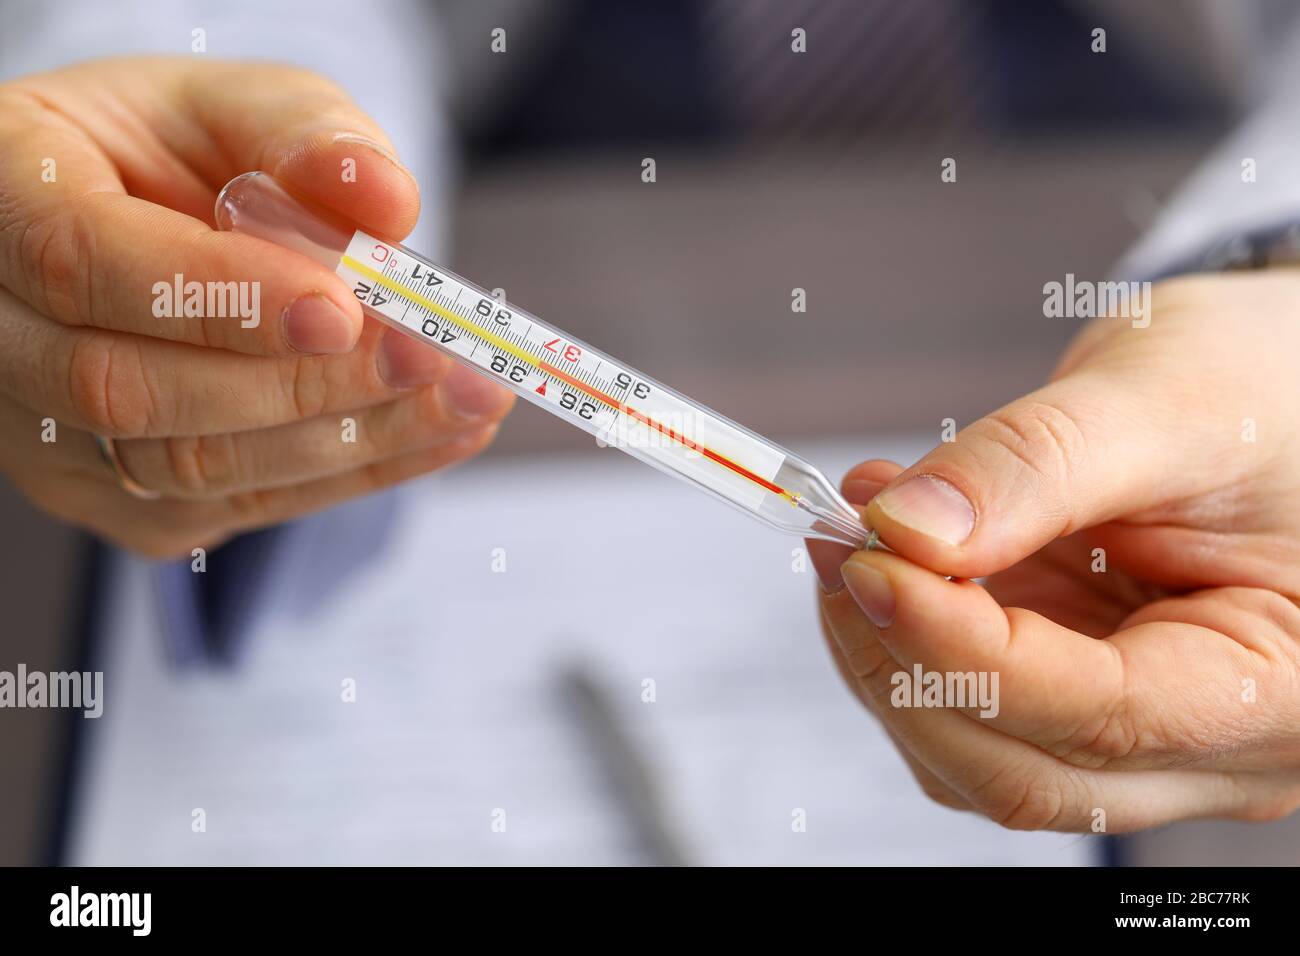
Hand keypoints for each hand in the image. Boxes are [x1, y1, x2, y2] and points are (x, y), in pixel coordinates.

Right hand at [0, 58, 513, 556]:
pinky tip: (441, 431)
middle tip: (433, 356)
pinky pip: (239, 505)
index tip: (342, 307)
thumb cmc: (180, 153)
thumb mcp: (237, 106)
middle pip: (135, 391)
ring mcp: (51, 435)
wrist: (151, 225)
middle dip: (304, 384)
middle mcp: (3, 333)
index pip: (85, 264)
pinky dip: (355, 473)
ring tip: (466, 398)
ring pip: (190, 469)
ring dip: (349, 440)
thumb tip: (383, 200)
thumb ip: (305, 134)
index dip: (217, 296)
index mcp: (3, 195)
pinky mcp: (121, 499)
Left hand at [810, 272, 1299, 831]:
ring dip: (887, 655)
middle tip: (840, 548)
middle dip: (904, 664)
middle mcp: (1218, 747)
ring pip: (973, 757)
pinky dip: (901, 639)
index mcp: (1286, 688)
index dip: (960, 647)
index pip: (1098, 716)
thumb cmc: (1263, 388)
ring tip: (854, 534)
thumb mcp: (1165, 403)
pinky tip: (887, 552)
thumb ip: (1037, 465)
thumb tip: (903, 528)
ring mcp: (1140, 737)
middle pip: (1021, 769)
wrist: (1275, 386)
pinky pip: (962, 712)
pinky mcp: (1072, 700)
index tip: (870, 560)